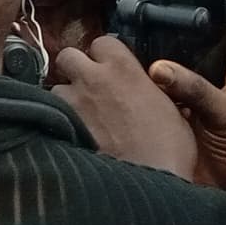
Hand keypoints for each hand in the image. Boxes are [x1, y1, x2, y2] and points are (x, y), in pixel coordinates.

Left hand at [53, 35, 198, 179]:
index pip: (103, 42)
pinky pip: (53, 113)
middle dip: (75, 68)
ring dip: (66, 97)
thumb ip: (150, 89)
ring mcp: (73, 101)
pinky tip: (74, 132)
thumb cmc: (169, 150)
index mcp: (124, 69)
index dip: (105, 55)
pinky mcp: (61, 125)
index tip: (110, 67)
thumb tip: (146, 85)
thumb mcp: (172, 110)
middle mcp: (93, 78)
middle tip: (87, 86)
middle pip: (68, 55)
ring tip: (81, 115)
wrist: (150, 182)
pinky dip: (60, 119)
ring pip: (56, 87)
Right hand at [150, 28, 225, 224]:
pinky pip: (164, 94)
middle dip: (176, 42)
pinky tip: (133, 82)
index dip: (211, 20)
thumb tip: (157, 67)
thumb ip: (194, 88)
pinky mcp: (184, 114)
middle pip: (198, 49)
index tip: (182, 12)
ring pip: (178, 70)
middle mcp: (222, 80)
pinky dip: (151, 90)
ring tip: (135, 54)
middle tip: (147, 31)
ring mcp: (202, 97)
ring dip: (160, 67)